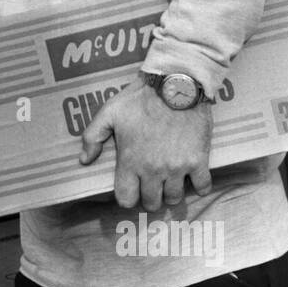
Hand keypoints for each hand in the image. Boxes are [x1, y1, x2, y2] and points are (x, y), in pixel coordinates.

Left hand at [78, 75, 213, 209]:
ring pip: (174, 198)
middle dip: (149, 197)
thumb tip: (84, 160)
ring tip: (170, 181)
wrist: (176, 84)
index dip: (127, 197)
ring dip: (171, 193)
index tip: (131, 189)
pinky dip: (199, 186)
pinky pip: (202, 186)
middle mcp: (153, 170)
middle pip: (151, 202)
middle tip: (151, 186)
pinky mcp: (198, 160)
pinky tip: (194, 179)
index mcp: (130, 161)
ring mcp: (177, 167)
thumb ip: (92, 137)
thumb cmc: (140, 98)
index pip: (126, 199)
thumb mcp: (109, 112)